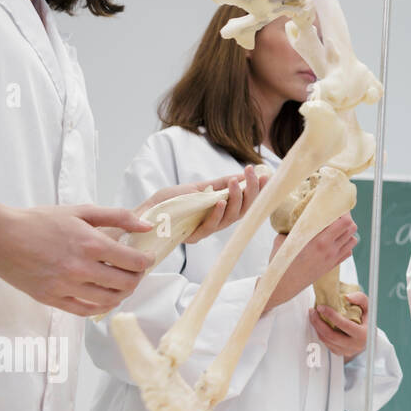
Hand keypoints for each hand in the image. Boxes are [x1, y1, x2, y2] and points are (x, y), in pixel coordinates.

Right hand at [0, 203, 153, 315]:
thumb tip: (147, 226)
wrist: (1, 237)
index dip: (146, 261)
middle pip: (126, 283)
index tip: (146, 258)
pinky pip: (85, 310)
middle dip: (137, 278)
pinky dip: (101, 307)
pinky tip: (105, 299)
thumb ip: (118, 217)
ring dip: (122, 294)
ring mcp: (66, 286)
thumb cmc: (41, 221)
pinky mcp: (52, 298)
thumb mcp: (81, 211)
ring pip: (108, 300)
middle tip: (135, 272)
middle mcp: (81, 268)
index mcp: (91, 244)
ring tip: (122, 285)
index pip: (134, 262)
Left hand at [138, 165, 267, 244]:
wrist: (144, 212)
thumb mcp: (197, 187)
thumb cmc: (169, 201)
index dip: (257, 191)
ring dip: (235, 200)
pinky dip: (217, 213)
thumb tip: (242, 175)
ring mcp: (205, 230)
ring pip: (230, 218)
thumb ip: (219, 184)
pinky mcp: (192, 236)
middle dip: (251, 192)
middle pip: (243, 211)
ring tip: (235, 183)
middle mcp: (216, 222)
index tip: (266, 175)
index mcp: (220, 212)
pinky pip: (210, 227)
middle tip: (253, 174)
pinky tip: (219, 201)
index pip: (245, 202)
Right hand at [263, 214, 358, 310]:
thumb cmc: (281, 262)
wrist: (284, 285)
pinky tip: (334, 243)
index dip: (342, 211)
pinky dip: (345, 245)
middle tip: (336, 216)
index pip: (343, 221)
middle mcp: (329, 248)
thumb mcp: (283, 240)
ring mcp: (333, 258)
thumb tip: (297, 217)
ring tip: (336, 229)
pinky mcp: (332, 266)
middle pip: (352, 228)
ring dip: (347, 232)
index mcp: (319, 240)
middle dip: (346, 219)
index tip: (335, 206)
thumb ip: (293, 228)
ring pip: (353, 239)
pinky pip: (348, 252)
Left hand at [310, 290, 368, 359]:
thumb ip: (360, 298)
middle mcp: (355, 345)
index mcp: (363, 334)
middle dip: (318, 322)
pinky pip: (326, 344)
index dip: (331, 315)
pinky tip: (319, 325)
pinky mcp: (340, 353)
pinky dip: (320, 333)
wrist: (369, 336)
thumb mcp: (368, 307)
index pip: (344, 325)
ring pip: (326, 340)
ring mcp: (347, 351)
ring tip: (314, 316)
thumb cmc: (368, 321)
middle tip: (313, 312)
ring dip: (317, 328)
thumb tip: (347, 297)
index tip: (322, 307)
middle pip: (330, 335)